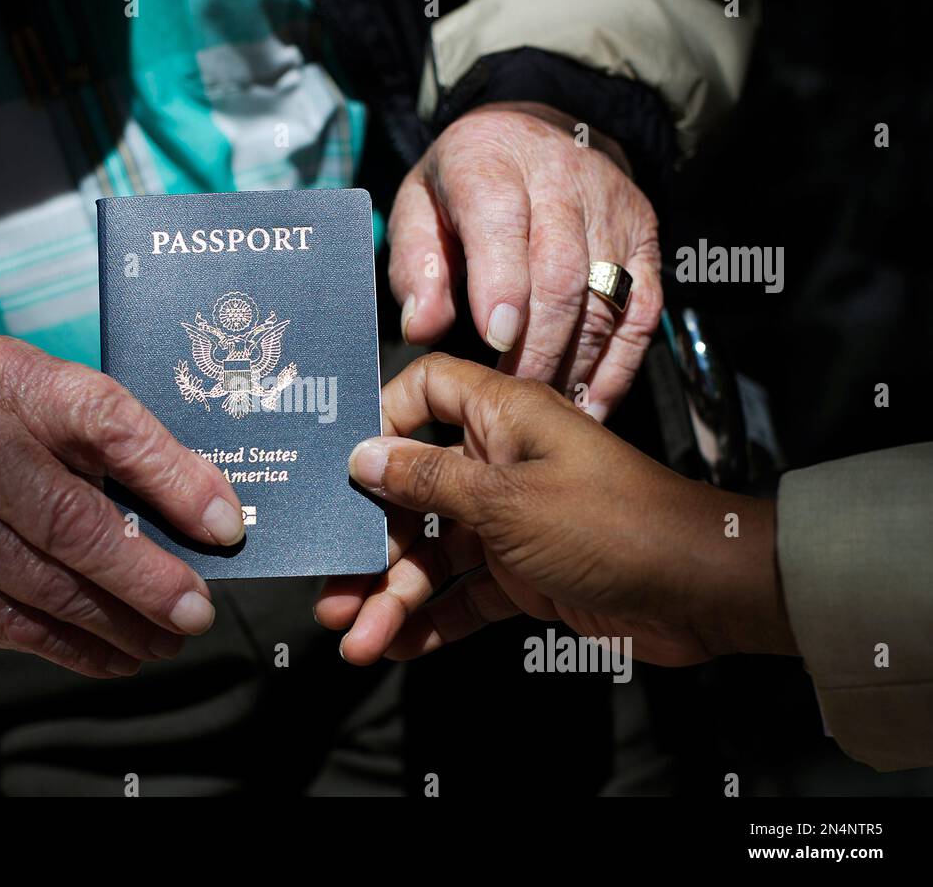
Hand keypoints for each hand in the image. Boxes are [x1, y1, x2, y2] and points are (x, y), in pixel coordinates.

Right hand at [0, 336, 244, 677]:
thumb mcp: (34, 405)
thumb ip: (108, 444)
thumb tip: (205, 514)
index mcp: (11, 379)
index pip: (106, 422)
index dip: (173, 478)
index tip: (223, 526)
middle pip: (71, 520)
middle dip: (146, 577)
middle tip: (196, 611)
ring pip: (45, 586)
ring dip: (118, 624)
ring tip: (166, 638)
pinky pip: (13, 626)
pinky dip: (74, 647)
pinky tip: (113, 653)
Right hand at [316, 354, 797, 666]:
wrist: (701, 592)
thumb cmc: (612, 523)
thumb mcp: (506, 500)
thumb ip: (429, 480)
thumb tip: (362, 456)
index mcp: (502, 417)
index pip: (425, 390)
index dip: (383, 420)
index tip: (345, 467)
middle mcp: (501, 463)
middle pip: (415, 491)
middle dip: (373, 545)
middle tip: (334, 590)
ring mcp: (512, 521)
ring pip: (435, 553)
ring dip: (394, 595)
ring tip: (356, 640)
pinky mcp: (525, 573)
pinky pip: (465, 593)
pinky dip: (434, 618)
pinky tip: (396, 646)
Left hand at [388, 101, 662, 419]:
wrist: (536, 133)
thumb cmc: (463, 185)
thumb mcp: (418, 208)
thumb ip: (415, 267)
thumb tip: (422, 330)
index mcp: (492, 165)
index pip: (503, 223)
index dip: (502, 284)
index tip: (496, 339)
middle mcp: (561, 180)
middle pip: (561, 272)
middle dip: (539, 344)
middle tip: (514, 396)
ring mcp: (612, 210)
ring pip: (605, 297)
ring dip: (578, 362)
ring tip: (548, 409)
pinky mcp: (646, 238)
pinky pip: (642, 310)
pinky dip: (620, 365)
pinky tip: (592, 403)